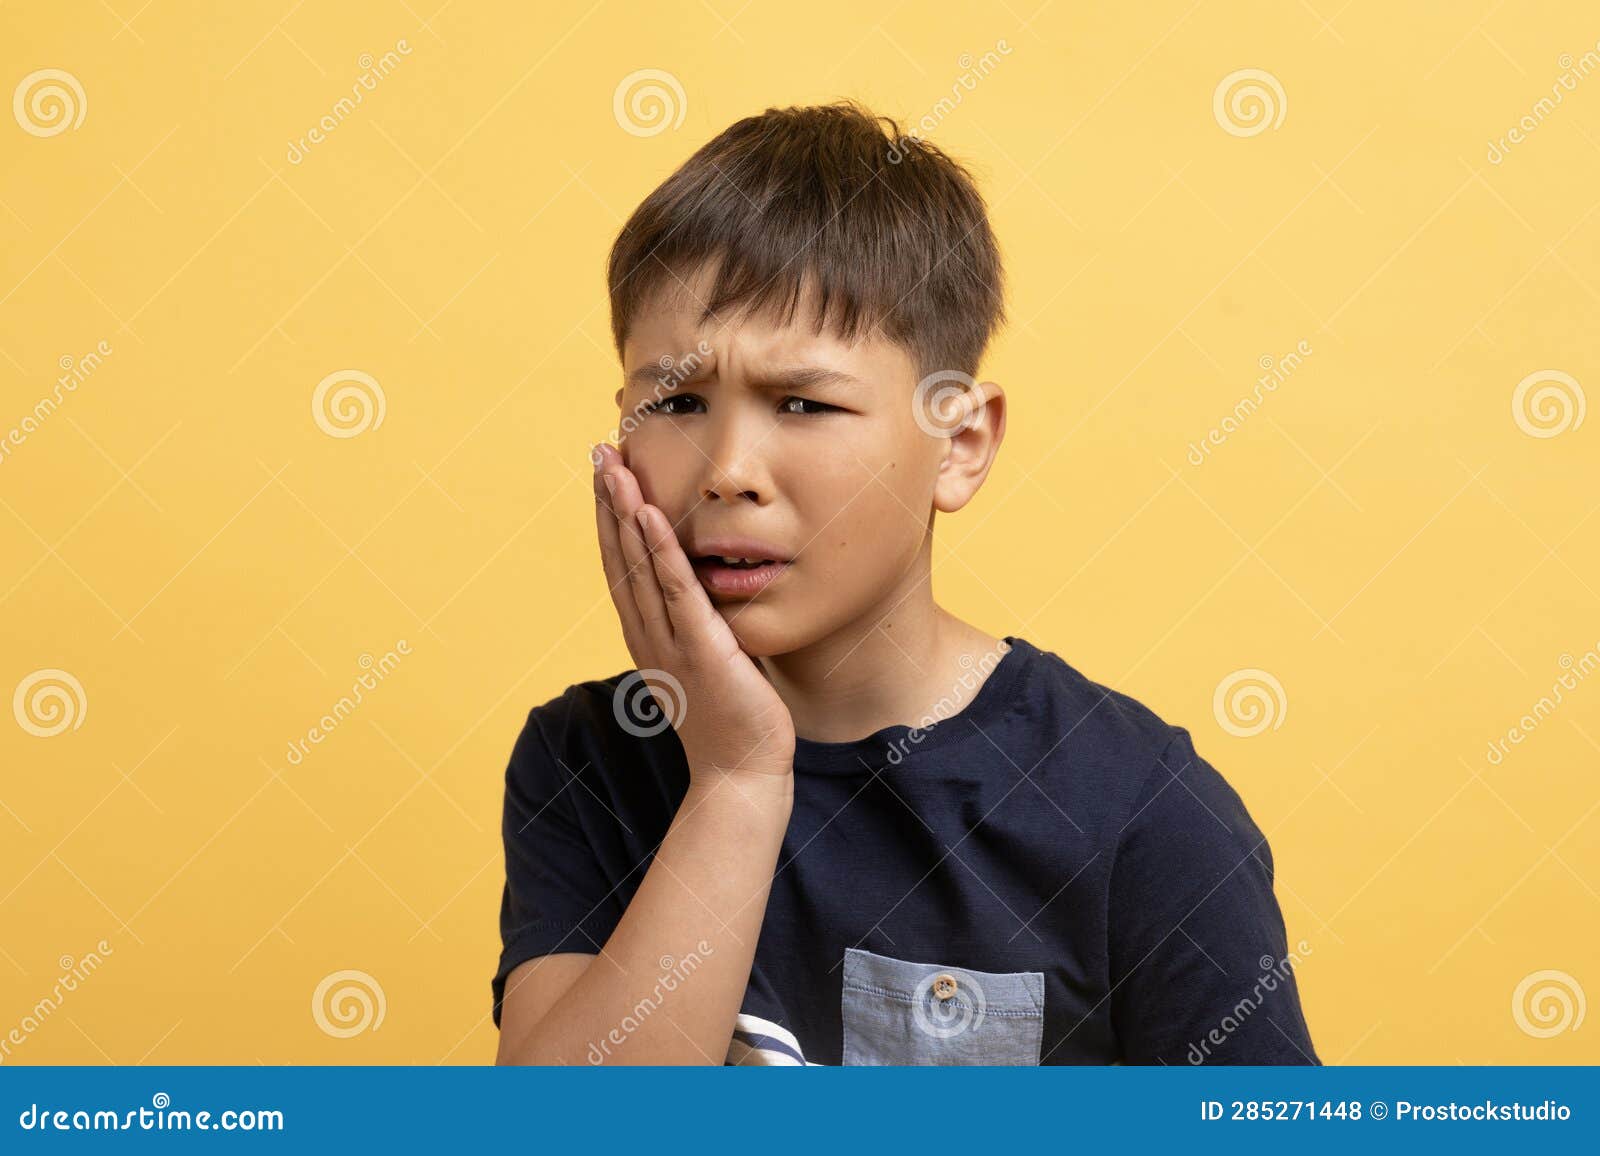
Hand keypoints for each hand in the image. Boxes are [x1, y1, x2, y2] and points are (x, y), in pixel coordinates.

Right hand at [592, 443, 795, 779]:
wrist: (742, 776)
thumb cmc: (734, 720)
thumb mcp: (712, 658)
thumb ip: (704, 622)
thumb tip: (712, 585)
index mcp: (649, 637)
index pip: (622, 565)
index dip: (611, 518)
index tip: (607, 473)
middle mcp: (649, 636)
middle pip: (619, 556)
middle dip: (608, 502)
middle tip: (598, 451)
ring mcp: (669, 644)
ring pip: (639, 567)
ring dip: (624, 514)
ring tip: (613, 468)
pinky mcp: (701, 651)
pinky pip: (677, 592)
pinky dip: (660, 551)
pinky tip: (651, 514)